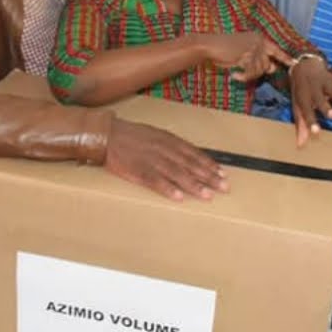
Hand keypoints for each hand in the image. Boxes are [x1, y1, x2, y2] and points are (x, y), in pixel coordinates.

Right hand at [104, 119, 227, 200]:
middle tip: (223, 187)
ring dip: (193, 185)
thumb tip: (189, 155)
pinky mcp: (138, 171)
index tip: (222, 173)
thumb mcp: (155, 134)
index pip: (194, 154)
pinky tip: (179, 197)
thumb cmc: (132, 135)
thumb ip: (171, 144)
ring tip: (207, 195)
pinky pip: (155, 181)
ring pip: (177, 174)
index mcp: (168, 140)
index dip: (209, 164)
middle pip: (190, 165)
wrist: (108, 135)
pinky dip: (168, 189)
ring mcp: (151, 160)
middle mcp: (164, 150)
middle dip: (208, 177)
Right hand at [197, 31, 293, 81]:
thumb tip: (272, 68)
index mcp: (259, 38)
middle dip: (257, 72)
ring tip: (237, 73)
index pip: (276, 50)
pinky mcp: (246, 55)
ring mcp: (253, 48)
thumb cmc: (223, 50)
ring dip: (248, 75)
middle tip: (245, 72)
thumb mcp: (243, 52)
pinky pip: (250, 73)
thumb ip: (257, 58)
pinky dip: (243, 77)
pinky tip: (235, 76)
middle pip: (267, 65)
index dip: (285, 58)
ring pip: (259, 70)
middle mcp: (258, 42)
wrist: (209, 46)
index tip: (294, 64)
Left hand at [288, 56, 331, 145]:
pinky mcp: (331, 76)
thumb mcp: (298, 106)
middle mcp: (313, 91)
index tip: (316, 132)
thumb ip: (302, 125)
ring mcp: (322, 83)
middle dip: (326, 108)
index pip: (306, 113)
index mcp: (304, 99)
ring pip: (331, 88)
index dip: (311, 122)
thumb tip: (300, 144)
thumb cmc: (301, 90)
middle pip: (319, 100)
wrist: (302, 66)